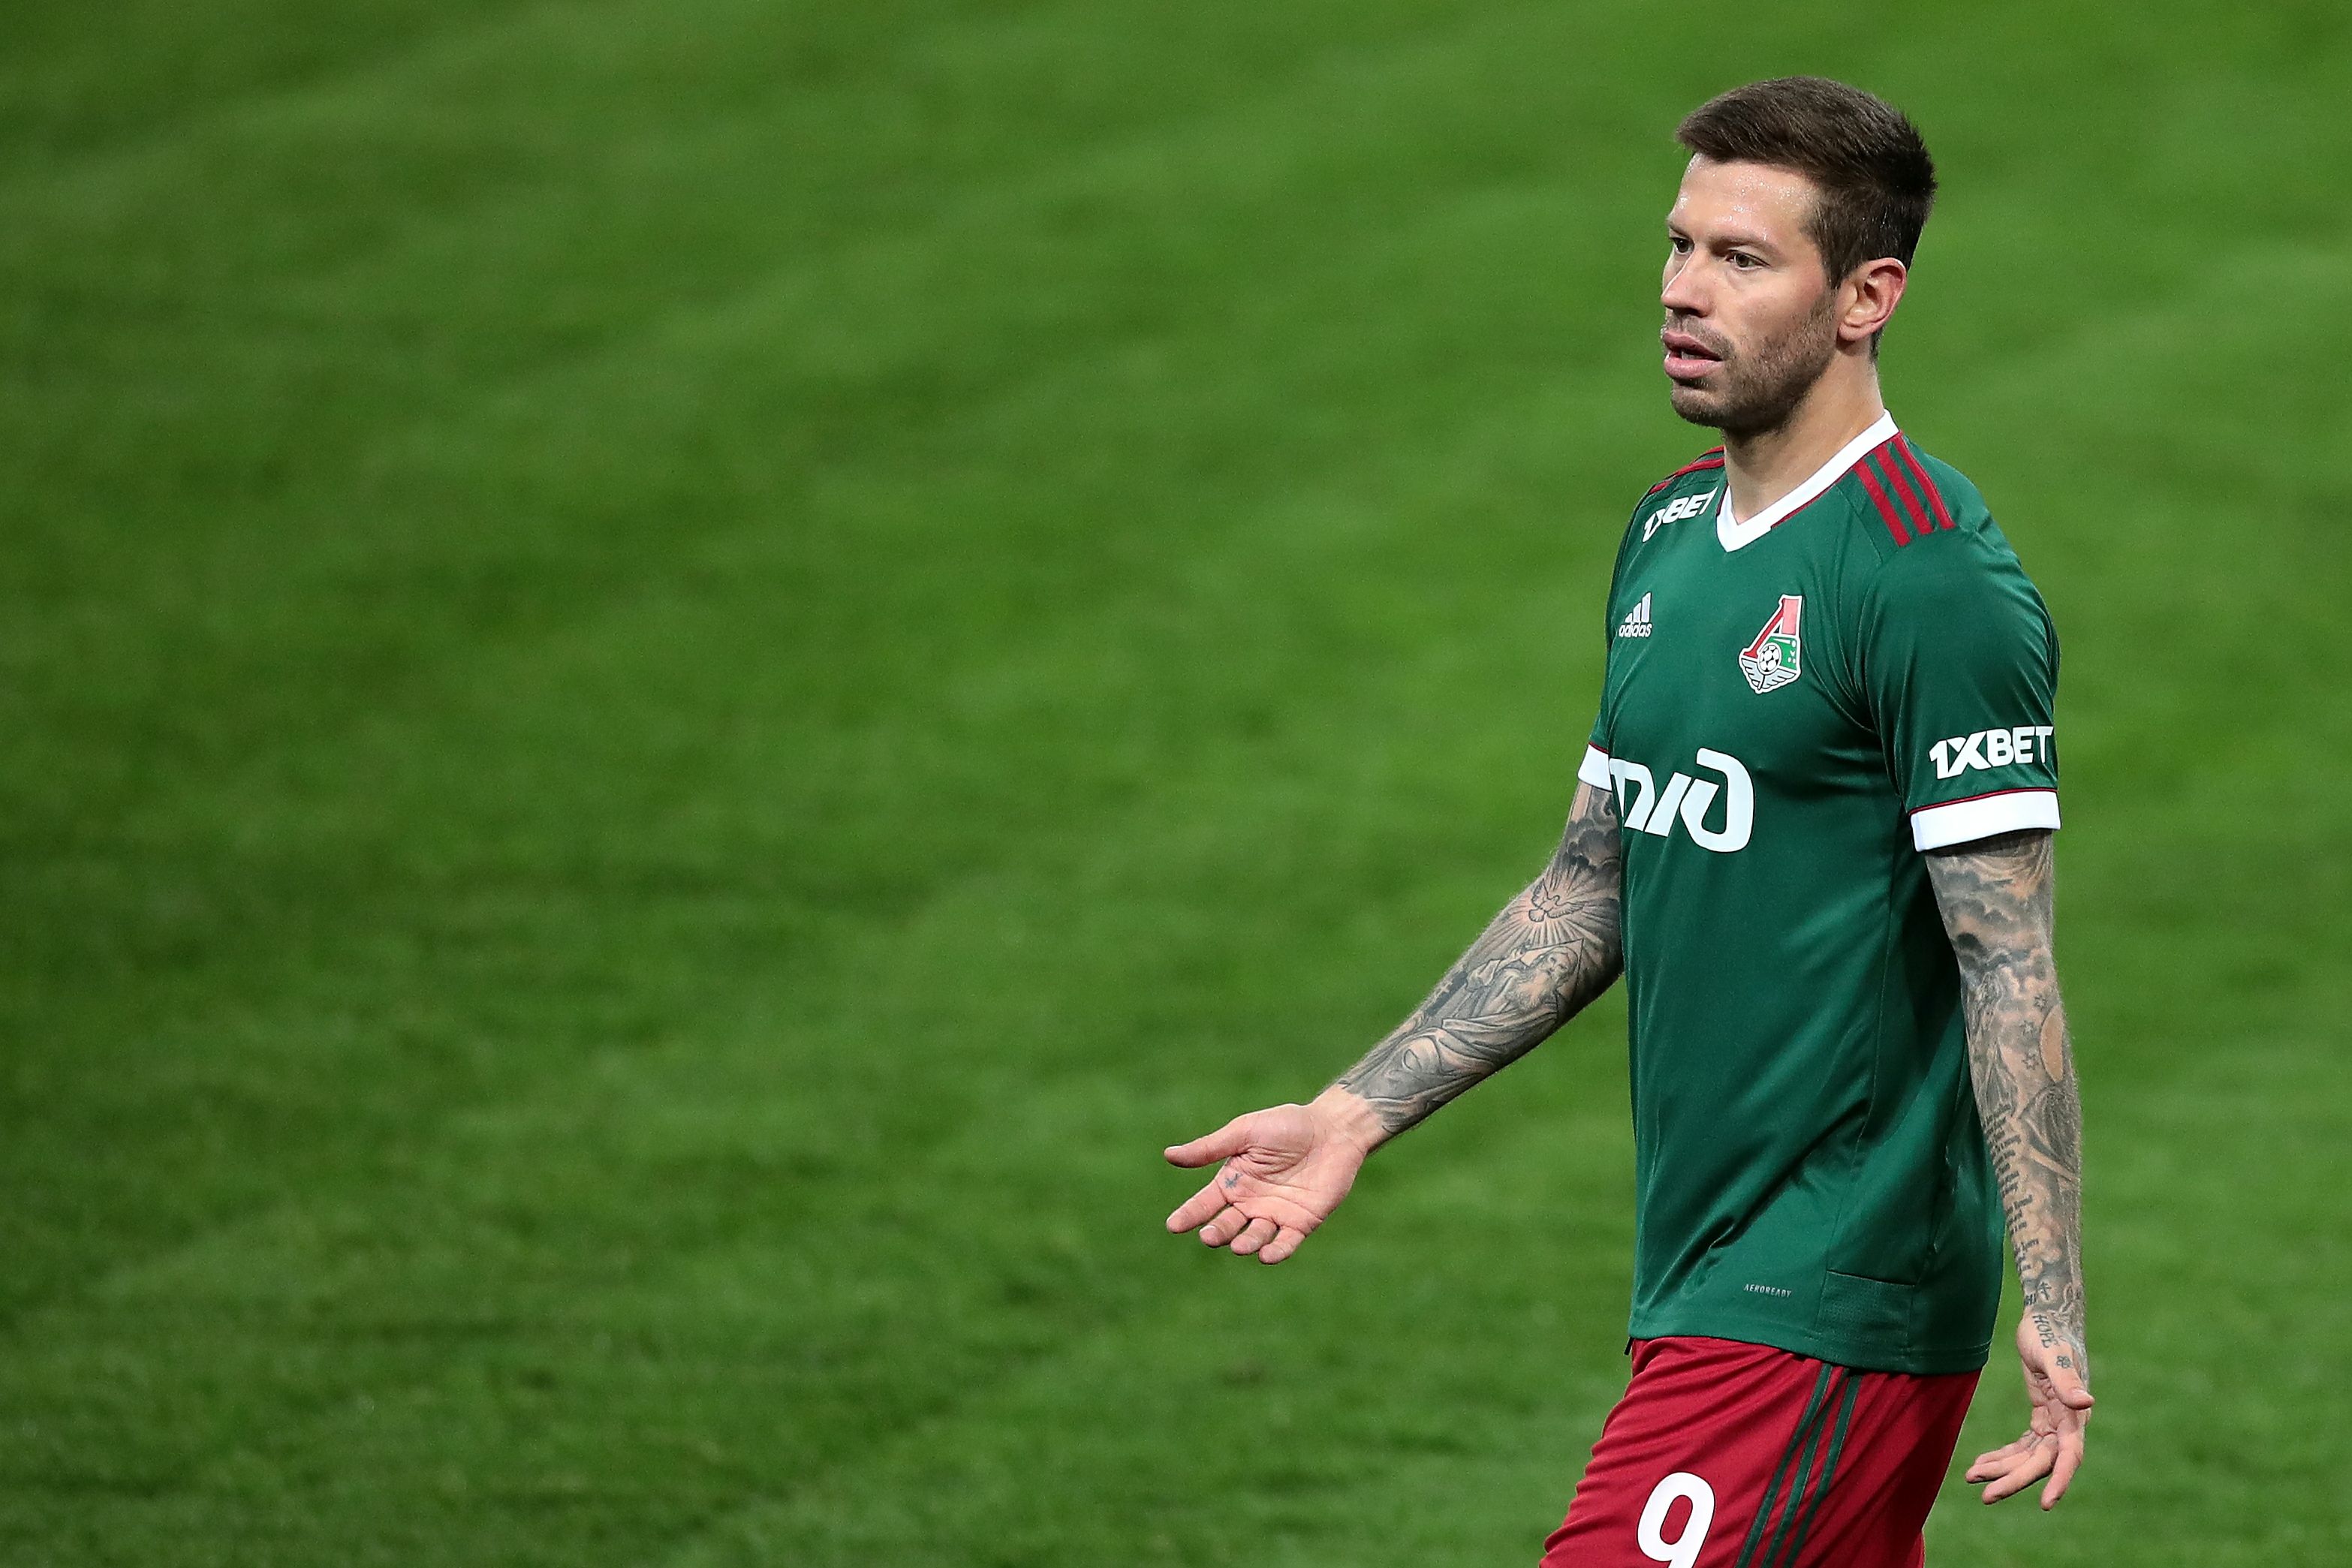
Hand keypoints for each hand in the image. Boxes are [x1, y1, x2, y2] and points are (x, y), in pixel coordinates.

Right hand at [1163, 1096, 1377, 1264]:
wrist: (1333, 1130)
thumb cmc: (1287, 1125)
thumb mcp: (1245, 1133)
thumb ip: (1210, 1148)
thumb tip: (1168, 1155)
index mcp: (1233, 1181)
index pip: (1204, 1204)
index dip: (1189, 1215)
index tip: (1173, 1225)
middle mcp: (1250, 1202)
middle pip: (1227, 1225)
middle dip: (1217, 1233)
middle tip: (1209, 1236)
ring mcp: (1275, 1214)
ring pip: (1254, 1237)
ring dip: (1245, 1244)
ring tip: (1239, 1245)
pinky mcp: (1302, 1223)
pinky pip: (1286, 1243)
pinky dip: (1276, 1252)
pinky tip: (1266, 1255)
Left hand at [1965, 1311, 2093, 1507]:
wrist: (2045, 1316)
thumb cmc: (2048, 1332)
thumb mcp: (2053, 1353)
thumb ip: (2067, 1379)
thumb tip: (2086, 1403)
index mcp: (2074, 1415)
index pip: (2069, 1456)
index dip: (2058, 1480)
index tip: (2046, 1504)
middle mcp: (2068, 1423)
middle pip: (2041, 1462)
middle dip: (2015, 1480)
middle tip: (1985, 1496)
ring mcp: (2055, 1421)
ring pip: (2029, 1457)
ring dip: (2003, 1469)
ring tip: (1972, 1478)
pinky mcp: (2042, 1415)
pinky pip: (2024, 1444)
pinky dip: (2004, 1455)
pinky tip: (1981, 1464)